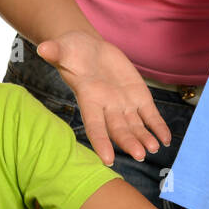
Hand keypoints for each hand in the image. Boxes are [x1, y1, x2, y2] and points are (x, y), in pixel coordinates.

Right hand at [35, 30, 172, 165]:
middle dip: (129, 142)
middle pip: (119, 129)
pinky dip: (158, 126)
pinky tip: (166, 139)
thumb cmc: (71, 51)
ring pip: (136, 126)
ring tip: (155, 148)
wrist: (88, 50)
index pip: (94, 126)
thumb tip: (43, 48)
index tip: (107, 159)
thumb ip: (55, 52)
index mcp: (89, 99)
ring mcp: (124, 104)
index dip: (101, 142)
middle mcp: (107, 107)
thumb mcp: (62, 49)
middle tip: (139, 155)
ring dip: (145, 137)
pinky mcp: (138, 97)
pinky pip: (150, 115)